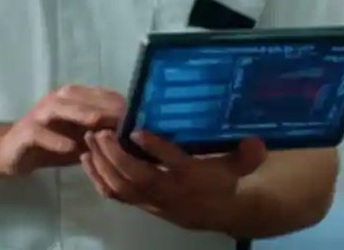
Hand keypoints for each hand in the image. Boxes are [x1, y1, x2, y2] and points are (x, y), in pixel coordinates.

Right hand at [0, 85, 124, 177]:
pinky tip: (70, 148)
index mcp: (72, 99)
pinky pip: (39, 133)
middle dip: (102, 105)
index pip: (98, 94)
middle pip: (80, 96)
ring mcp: (38, 114)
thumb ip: (101, 134)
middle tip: (123, 117)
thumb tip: (133, 137)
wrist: (12, 152)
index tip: (138, 114)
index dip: (117, 102)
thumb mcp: (81, 139)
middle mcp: (55, 101)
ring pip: (59, 108)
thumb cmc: (52, 144)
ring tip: (98, 122)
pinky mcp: (25, 132)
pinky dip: (55, 139)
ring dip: (80, 114)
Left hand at [82, 129, 267, 232]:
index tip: (138, 130)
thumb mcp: (239, 167)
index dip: (156, 149)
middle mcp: (168, 191)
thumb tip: (258, 142)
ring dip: (102, 164)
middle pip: (138, 177)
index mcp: (191, 178)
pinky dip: (97, 179)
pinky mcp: (140, 203)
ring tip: (89, 140)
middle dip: (116, 155)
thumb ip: (247, 155)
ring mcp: (151, 200)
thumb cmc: (223, 181)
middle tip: (101, 132)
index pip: (173, 164)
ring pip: (121, 187)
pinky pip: (115, 195)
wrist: (215, 214)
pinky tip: (86, 160)